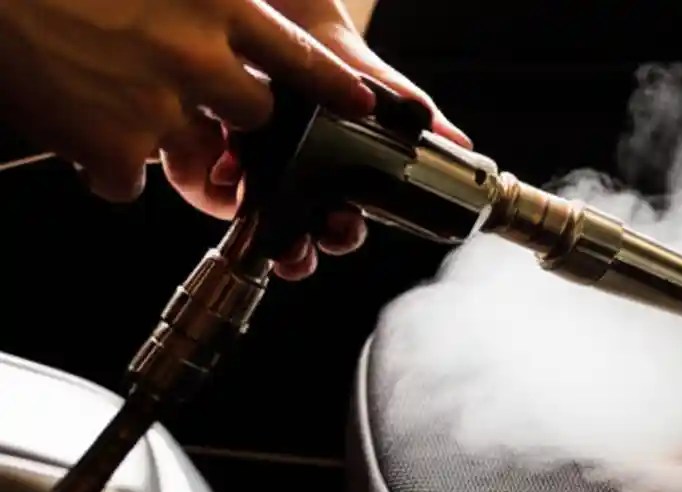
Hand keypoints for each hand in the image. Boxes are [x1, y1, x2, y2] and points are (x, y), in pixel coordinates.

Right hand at [0, 0, 374, 202]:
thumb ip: (208, 7)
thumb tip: (232, 43)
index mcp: (219, 6)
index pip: (302, 58)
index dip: (335, 88)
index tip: (365, 105)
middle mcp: (200, 59)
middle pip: (257, 117)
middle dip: (229, 114)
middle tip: (176, 88)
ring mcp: (159, 108)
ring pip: (197, 156)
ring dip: (160, 138)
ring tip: (108, 96)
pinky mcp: (112, 148)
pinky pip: (128, 184)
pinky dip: (103, 166)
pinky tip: (75, 123)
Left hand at [161, 0, 471, 280]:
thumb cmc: (299, 21)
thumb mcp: (349, 58)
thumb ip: (396, 98)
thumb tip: (454, 140)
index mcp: (326, 150)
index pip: (339, 208)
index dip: (340, 231)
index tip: (341, 230)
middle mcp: (283, 158)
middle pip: (296, 222)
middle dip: (301, 244)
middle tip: (305, 244)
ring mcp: (239, 154)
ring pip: (251, 214)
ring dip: (257, 228)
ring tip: (263, 220)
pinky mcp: (191, 142)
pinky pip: (200, 182)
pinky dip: (210, 186)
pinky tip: (226, 172)